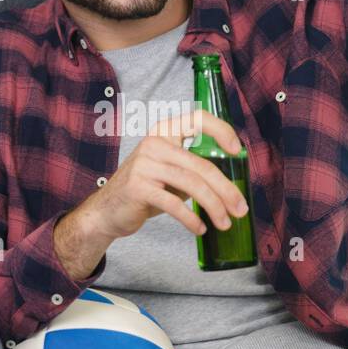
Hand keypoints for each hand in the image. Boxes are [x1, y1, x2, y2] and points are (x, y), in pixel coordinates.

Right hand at [80, 108, 249, 241]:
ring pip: (192, 185)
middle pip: (201, 165)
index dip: (221, 131)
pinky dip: (191, 219)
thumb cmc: (145, 191)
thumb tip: (230, 186)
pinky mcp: (138, 187)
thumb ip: (193, 170)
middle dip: (226, 189)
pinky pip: (174, 204)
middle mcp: (154, 143)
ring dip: (214, 207)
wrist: (107, 210)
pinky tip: (200, 228)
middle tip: (240, 209)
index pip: (197, 119)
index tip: (237, 151)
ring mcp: (144, 164)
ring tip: (225, 223)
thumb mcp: (170, 173)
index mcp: (164, 132)